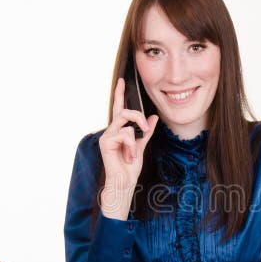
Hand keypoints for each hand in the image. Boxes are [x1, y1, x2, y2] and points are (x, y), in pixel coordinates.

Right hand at [99, 78, 158, 219]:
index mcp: (120, 129)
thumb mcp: (142, 145)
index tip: (121, 80)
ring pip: (127, 123)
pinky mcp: (106, 141)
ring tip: (133, 154)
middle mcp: (112, 130)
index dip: (120, 93)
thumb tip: (154, 117)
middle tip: (146, 129)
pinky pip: (125, 135)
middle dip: (139, 117)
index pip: (119, 107)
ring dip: (136, 139)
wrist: (124, 181)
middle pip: (126, 111)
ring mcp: (107, 135)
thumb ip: (147, 131)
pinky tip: (128, 157)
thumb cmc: (130, 167)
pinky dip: (131, 147)